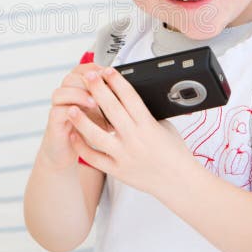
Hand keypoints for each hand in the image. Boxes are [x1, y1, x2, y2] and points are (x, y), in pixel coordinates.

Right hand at [39, 62, 113, 170]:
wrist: (69, 153)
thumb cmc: (88, 133)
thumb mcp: (103, 115)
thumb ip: (110, 102)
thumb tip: (128, 92)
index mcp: (80, 89)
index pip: (84, 70)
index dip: (96, 69)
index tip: (109, 73)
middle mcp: (67, 96)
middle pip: (72, 77)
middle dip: (87, 79)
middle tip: (102, 85)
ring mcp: (59, 108)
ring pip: (61, 91)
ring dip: (79, 94)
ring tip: (94, 101)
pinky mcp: (54, 123)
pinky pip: (58, 111)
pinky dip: (70, 111)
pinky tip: (82, 115)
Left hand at [67, 67, 193, 195]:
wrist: (179, 181)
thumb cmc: (174, 153)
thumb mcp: (165, 126)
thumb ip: (146, 114)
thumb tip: (130, 98)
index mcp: (148, 125)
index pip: (130, 97)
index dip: (117, 81)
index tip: (107, 71)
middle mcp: (135, 139)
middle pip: (112, 110)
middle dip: (98, 90)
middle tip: (87, 77)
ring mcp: (124, 155)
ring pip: (97, 136)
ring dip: (82, 120)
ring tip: (71, 107)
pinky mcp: (117, 170)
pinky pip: (95, 158)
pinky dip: (82, 147)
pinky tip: (74, 135)